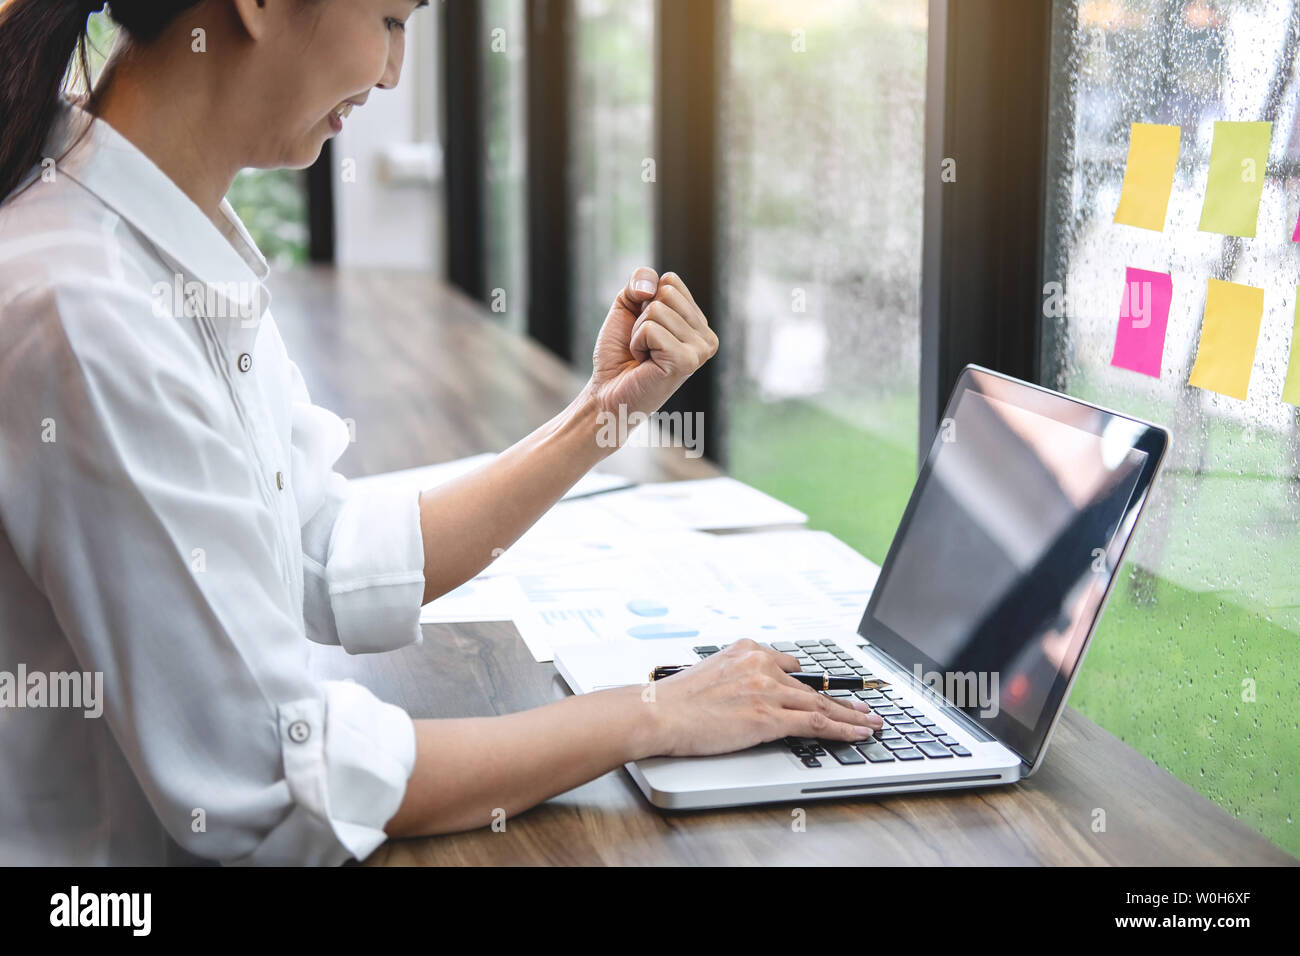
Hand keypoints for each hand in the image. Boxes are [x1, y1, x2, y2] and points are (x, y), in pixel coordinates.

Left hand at [584, 267, 718, 421]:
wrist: (608, 393)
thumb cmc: (619, 353)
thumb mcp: (627, 305)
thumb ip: (641, 281)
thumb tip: (652, 287)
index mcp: (698, 323)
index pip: (671, 281)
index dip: (644, 300)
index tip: (644, 329)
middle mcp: (706, 336)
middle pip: (666, 292)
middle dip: (642, 315)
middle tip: (643, 344)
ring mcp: (700, 350)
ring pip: (657, 309)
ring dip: (638, 332)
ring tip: (644, 355)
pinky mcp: (686, 361)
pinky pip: (651, 329)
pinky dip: (637, 343)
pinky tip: (645, 363)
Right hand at [644, 639, 883, 756]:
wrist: (659, 712)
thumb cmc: (676, 701)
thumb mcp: (711, 673)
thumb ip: (737, 678)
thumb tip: (750, 695)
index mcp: (747, 651)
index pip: (790, 666)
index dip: (814, 684)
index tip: (828, 690)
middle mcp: (761, 665)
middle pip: (811, 687)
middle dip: (842, 700)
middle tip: (864, 708)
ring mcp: (768, 690)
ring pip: (820, 704)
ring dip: (851, 716)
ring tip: (870, 722)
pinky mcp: (769, 716)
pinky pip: (816, 723)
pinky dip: (843, 728)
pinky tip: (857, 732)